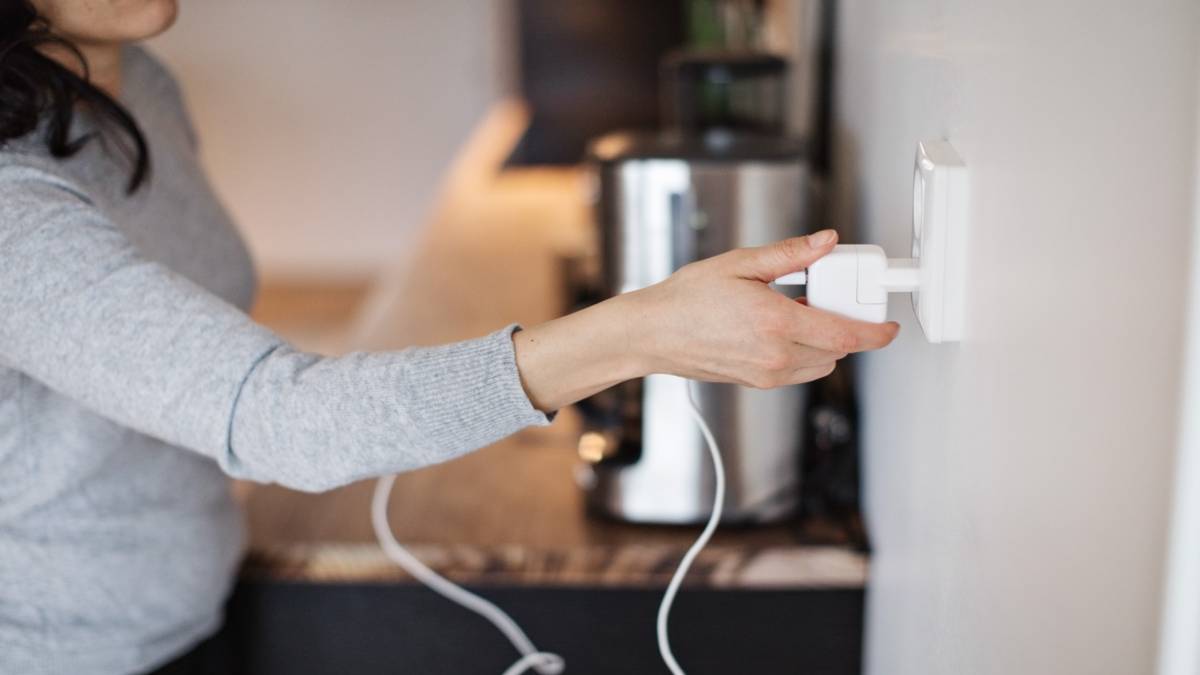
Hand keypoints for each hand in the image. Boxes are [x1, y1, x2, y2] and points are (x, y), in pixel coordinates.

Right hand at [513, 230, 898, 410]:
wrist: (652, 334)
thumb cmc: (686, 299)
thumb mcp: (739, 263)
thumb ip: (791, 254)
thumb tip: (826, 242)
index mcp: (777, 324)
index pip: (846, 335)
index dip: (876, 332)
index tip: (889, 327)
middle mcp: (776, 356)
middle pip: (839, 350)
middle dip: (844, 325)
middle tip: (825, 296)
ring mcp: (767, 375)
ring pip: (821, 363)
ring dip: (824, 341)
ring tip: (796, 311)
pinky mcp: (758, 383)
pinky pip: (799, 370)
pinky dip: (804, 352)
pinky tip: (780, 328)